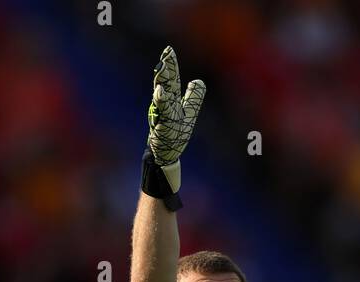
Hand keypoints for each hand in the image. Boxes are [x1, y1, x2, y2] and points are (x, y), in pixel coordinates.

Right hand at [143, 46, 205, 202]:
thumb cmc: (175, 133)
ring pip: (163, 94)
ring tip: (162, 67)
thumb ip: (193, 97)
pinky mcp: (164, 124)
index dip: (171, 65)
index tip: (168, 50)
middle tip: (166, 51)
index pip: (172, 78)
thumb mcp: (188, 112)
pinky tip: (160, 92)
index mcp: (173, 99)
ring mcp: (165, 114)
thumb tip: (198, 82)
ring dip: (163, 80)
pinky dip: (161, 101)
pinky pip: (163, 111)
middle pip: (167, 82)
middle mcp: (166, 104)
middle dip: (167, 67)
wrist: (165, 153)